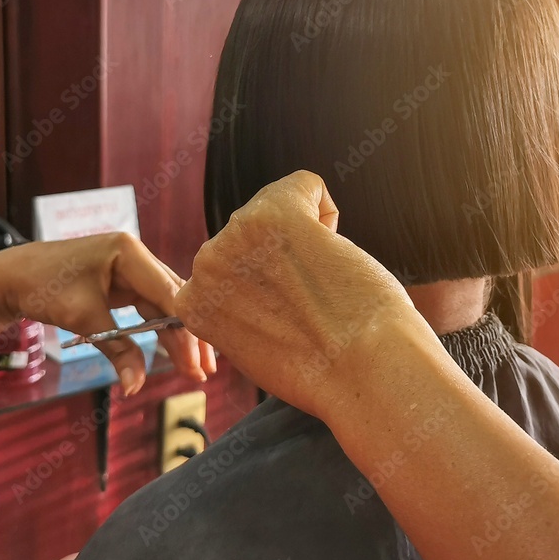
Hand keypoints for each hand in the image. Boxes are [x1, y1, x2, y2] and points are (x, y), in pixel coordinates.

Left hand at [0, 233, 215, 393]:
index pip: (169, 292)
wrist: (11, 277)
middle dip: (189, 336)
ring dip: (178, 337)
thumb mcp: (82, 319)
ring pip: (165, 306)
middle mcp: (136, 256)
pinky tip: (175, 353)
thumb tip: (134, 388)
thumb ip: (116, 350)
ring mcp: (131, 269)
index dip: (186, 329)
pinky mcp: (124, 283)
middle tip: (204, 372)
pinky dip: (160, 331)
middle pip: (173, 299)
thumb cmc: (42, 287)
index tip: (197, 361)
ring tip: (196, 369)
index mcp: (130, 252)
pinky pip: (150, 308)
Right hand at [175, 171, 425, 419]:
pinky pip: (304, 185)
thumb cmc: (326, 367)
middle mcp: (206, 266)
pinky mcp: (274, 212)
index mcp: (195, 301)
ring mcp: (236, 236)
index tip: (289, 323)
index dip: (270, 288)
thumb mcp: (254, 342)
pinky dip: (327, 211)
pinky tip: (335, 254)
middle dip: (283, 260)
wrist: (364, 374)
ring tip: (320, 286)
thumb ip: (239, 305)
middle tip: (309, 306)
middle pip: (252, 236)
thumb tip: (254, 272)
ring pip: (276, 209)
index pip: (230, 266)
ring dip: (304, 240)